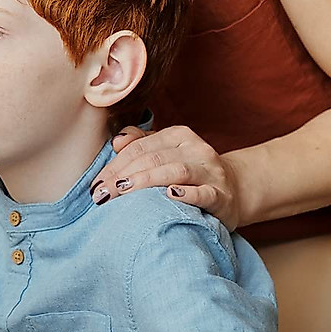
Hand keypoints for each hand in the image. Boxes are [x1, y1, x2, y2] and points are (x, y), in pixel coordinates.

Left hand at [91, 124, 244, 228]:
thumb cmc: (190, 172)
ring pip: (175, 171)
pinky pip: (203, 193)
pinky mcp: (222, 195)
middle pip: (152, 159)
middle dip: (122, 176)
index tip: (95, 185)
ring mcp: (210, 171)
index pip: (139, 148)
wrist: (235, 190)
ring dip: (145, 181)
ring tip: (122, 191)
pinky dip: (186, 193)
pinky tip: (169, 195)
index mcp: (178, 136)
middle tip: (101, 194)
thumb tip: (116, 142)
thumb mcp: (166, 153)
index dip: (114, 165)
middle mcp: (196, 149)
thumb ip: (140, 144)